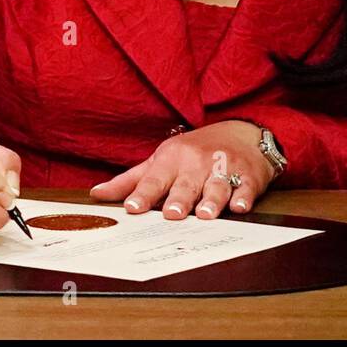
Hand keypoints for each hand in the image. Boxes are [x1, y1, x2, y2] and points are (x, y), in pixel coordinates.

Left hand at [89, 120, 275, 218]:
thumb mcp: (162, 159)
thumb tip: (97, 194)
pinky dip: (244, 197)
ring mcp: (224, 169)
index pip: (154, 179)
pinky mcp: (248, 176)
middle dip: (180, 199)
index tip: (133, 207)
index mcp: (172, 159)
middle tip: (172, 214)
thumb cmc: (195, 151)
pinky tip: (240, 206)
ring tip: (206, 214)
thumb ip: (132, 180)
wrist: (242, 132)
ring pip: (217, 186)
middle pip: (186, 185)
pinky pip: (246, 188)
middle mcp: (197, 163)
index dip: (143, 194)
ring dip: (212, 200)